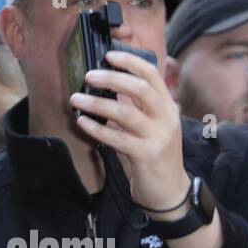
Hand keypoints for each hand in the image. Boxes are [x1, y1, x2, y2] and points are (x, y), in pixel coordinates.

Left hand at [71, 50, 187, 214]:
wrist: (170, 192)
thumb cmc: (155, 158)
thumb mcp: (149, 129)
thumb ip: (132, 110)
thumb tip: (104, 92)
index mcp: (168, 107)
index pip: (152, 75)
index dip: (130, 62)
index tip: (109, 55)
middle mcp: (166, 118)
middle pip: (140, 88)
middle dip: (112, 78)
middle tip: (89, 76)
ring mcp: (158, 136)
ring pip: (126, 112)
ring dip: (97, 103)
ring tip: (77, 99)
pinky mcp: (147, 155)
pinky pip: (117, 138)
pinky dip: (97, 128)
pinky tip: (83, 122)